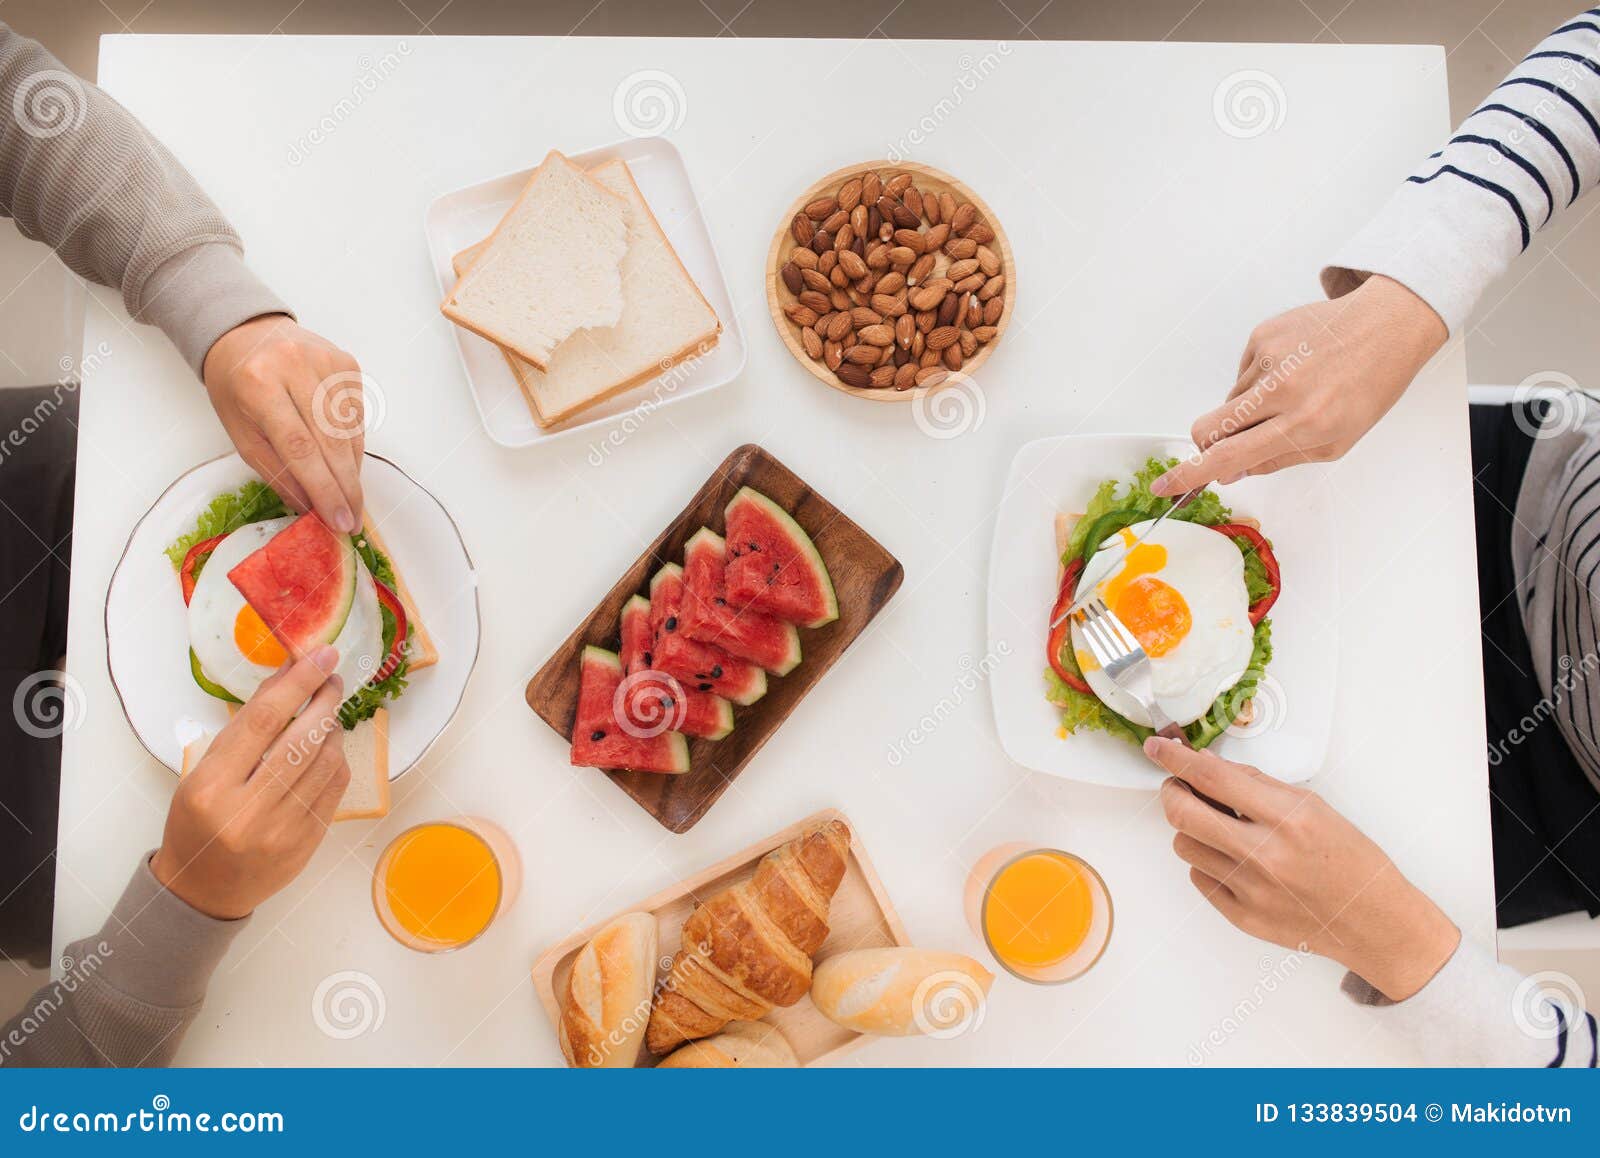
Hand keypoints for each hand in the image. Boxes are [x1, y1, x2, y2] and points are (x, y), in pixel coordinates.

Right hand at [150, 647, 350, 919]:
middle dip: (325, 700)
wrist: (203, 889)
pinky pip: (334, 788)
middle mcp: (248, 810)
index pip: (263, 720)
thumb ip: (244, 728)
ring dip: (333, 729)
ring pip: (326, 762)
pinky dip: (336, 760)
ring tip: (327, 715)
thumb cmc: (197, 822)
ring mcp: (282, 831)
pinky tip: (327, 750)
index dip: (298, 682)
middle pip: (302, 739)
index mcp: (212, 787)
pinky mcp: (307, 843)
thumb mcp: (203, 772)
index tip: (322, 656)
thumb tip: (288, 677)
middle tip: (333, 679)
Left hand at [203, 315, 365, 532]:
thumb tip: (310, 508)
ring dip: (352, 471)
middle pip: (330, 441)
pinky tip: (349, 467)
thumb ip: (275, 471)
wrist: (246, 333)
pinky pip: (358, 416)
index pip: (300, 448)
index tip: (338, 521)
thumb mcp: (239, 432)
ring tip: (351, 501)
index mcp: (259, 384)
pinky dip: (355, 447)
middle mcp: (296, 367)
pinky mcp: (347, 363)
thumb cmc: (237, 386)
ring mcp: (326, 361)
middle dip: (344, 488)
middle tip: (352, 521)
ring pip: (350, 431)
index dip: (323, 489)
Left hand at [1143, 737, 1459, 1001]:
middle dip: (1171, 792)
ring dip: (1194, 830)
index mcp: (1287, 818)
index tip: (1157, 748)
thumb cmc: (1350, 860)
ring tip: (1224, 830)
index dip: (1175, 758)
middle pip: (1182, 813)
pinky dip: (1209, 864)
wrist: (1375, 922)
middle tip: (1178, 786)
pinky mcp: (1243, 917)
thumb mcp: (1314, 807)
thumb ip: (1258, 786)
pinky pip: (1199, 878)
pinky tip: (1237, 862)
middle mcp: (1264, 855)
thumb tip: (1208, 765)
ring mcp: (1251, 890)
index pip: (1212, 777)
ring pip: (1185, 845)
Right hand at [1151, 275, 1446, 495]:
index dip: (1189, 475)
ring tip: (1292, 392)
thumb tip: (1230, 470)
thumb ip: (1278, 458)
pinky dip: (1258, 379)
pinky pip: (1241, 372)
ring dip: (1249, 407)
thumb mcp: (1336, 441)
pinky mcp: (1263, 335)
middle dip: (1208, 443)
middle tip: (1230, 442)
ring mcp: (1269, 359)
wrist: (1388, 325)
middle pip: (1209, 428)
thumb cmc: (1368, 387)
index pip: (1230, 456)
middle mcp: (1283, 390)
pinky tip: (1292, 368)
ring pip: (1230, 401)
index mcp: (1305, 424)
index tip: (1163, 486)